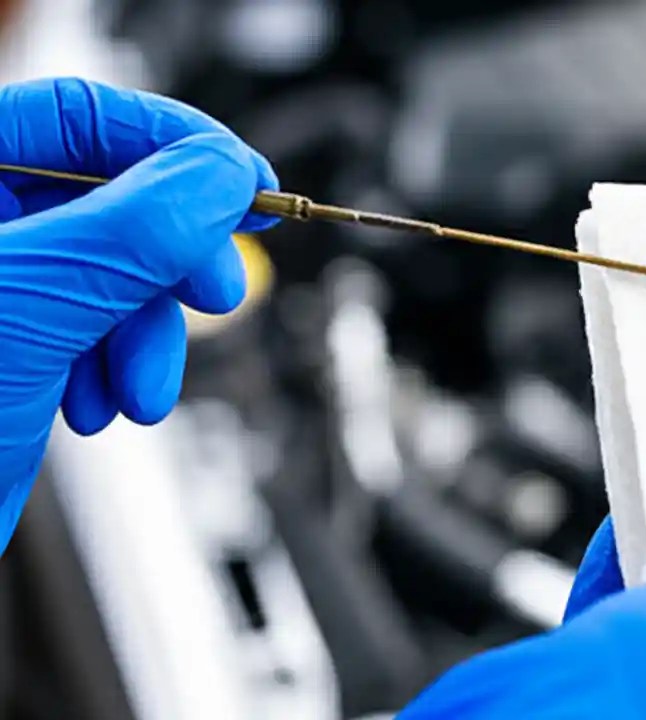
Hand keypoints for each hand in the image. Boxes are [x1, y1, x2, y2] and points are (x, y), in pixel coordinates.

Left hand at [0, 77, 276, 550]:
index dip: (178, 146)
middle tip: (215, 293)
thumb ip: (134, 228)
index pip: (80, 117)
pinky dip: (117, 368)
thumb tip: (222, 173)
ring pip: (113, 272)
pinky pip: (94, 329)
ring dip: (146, 334)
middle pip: (109, 198)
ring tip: (139, 389)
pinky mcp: (13, 346)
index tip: (250, 188)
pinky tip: (101, 407)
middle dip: (170, 261)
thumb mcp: (29, 309)